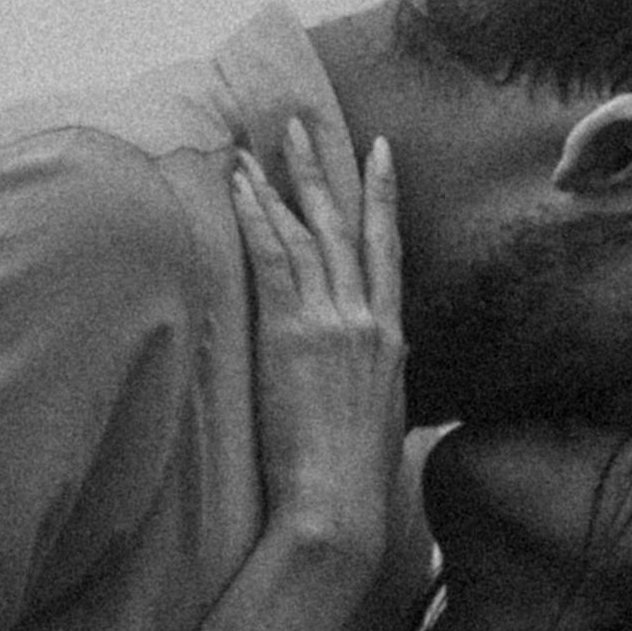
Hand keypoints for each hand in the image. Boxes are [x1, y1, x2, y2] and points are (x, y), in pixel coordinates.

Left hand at [232, 121, 404, 575]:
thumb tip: (374, 371)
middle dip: (326, 170)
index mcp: (393, 339)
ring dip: (283, 183)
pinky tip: (239, 187)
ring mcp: (333, 322)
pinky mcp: (293, 334)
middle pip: (345, 226)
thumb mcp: (386, 420)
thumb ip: (378, 380)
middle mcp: (368, 319)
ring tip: (260, 144)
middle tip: (304, 123)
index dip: (383, 197)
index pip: (388, 251)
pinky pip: (273, 258)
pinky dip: (257, 216)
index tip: (380, 152)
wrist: (340, 506)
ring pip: (307, 233)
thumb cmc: (358, 483)